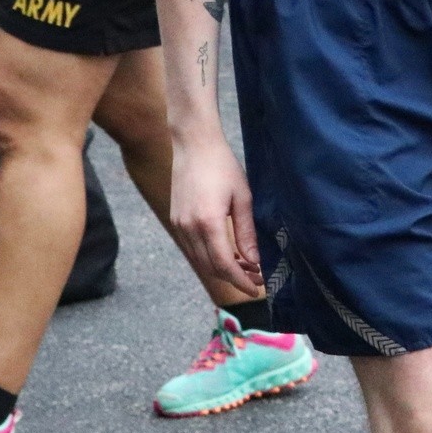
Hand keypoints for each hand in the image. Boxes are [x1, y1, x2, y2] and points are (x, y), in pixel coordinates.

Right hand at [169, 133, 263, 293]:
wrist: (194, 144)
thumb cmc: (223, 166)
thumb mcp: (243, 197)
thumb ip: (247, 232)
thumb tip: (254, 261)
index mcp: (208, 223)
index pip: (225, 265)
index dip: (241, 281)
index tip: (256, 288)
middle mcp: (189, 228)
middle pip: (211, 267)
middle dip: (234, 277)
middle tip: (255, 278)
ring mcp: (179, 225)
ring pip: (200, 260)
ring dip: (221, 269)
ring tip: (245, 267)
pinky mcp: (175, 220)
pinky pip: (192, 248)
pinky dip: (209, 257)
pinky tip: (226, 253)